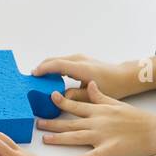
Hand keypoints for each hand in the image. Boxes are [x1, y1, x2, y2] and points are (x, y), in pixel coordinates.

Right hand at [34, 54, 155, 101]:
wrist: (124, 76)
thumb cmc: (112, 86)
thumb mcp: (92, 95)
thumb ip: (74, 96)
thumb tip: (59, 97)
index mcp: (81, 67)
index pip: (57, 65)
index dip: (44, 69)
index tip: (33, 75)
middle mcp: (79, 59)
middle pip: (54, 60)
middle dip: (42, 67)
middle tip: (31, 78)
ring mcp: (79, 58)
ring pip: (58, 60)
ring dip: (47, 67)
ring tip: (38, 78)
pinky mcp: (80, 60)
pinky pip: (62, 61)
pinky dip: (54, 67)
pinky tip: (51, 76)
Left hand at [37, 81, 155, 155]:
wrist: (155, 130)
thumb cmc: (136, 118)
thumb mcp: (116, 103)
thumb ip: (100, 96)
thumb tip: (89, 85)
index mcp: (99, 110)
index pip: (75, 106)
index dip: (60, 103)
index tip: (48, 99)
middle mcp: (98, 122)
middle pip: (70, 123)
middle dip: (52, 124)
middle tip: (37, 124)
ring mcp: (103, 136)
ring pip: (77, 137)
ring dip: (60, 139)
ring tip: (45, 140)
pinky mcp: (110, 149)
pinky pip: (93, 155)